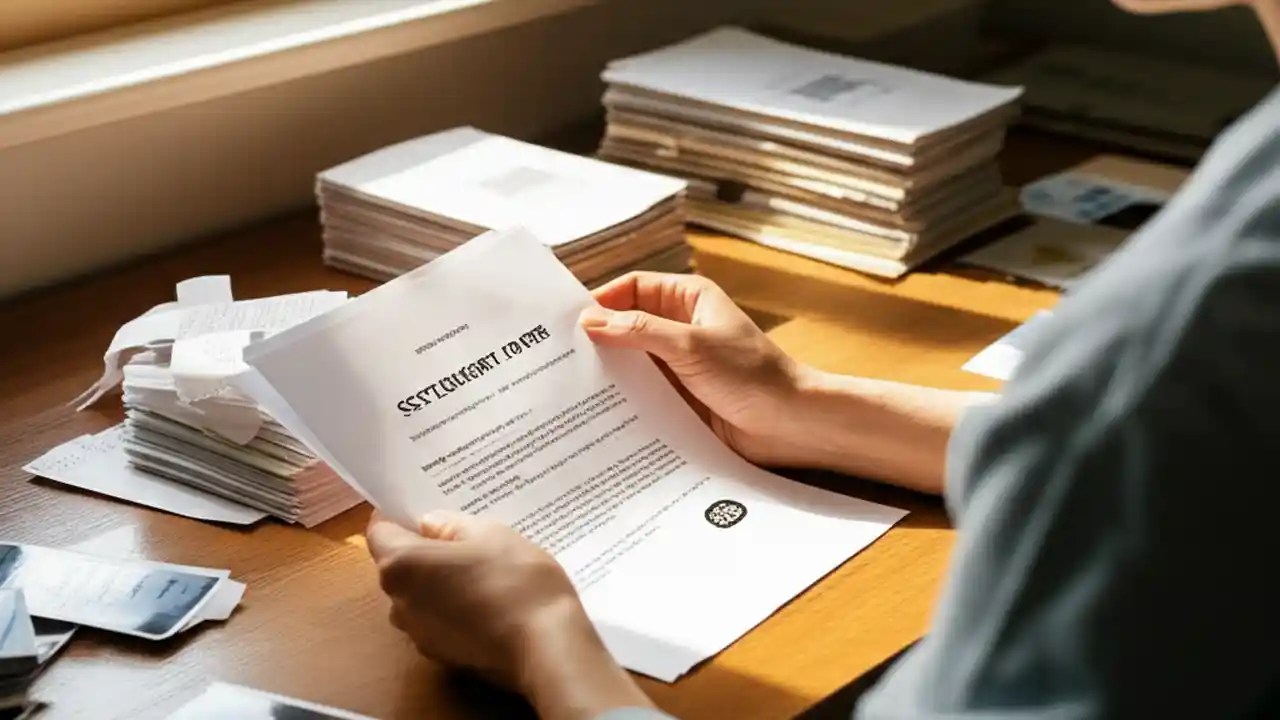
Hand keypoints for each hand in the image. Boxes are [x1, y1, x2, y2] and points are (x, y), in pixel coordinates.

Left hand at [366, 511, 652, 719]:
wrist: (545, 647)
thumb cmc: (514, 580)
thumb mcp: (490, 534)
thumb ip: (451, 526)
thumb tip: (429, 525)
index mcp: (401, 566)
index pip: (379, 531)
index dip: (397, 515)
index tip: (422, 505)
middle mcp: (399, 603)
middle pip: (398, 566)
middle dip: (422, 548)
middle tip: (461, 534)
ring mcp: (419, 635)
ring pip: (419, 594)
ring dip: (439, 580)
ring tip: (480, 567)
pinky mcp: (442, 656)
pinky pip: (439, 619)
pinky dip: (454, 606)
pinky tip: (487, 598)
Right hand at [580, 271, 811, 466]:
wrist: (789, 425)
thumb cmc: (752, 375)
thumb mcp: (690, 346)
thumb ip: (638, 331)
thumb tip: (589, 321)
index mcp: (688, 299)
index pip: (632, 288)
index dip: (601, 300)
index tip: (567, 321)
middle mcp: (680, 327)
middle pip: (626, 325)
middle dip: (597, 339)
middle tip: (557, 356)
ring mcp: (678, 364)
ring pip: (631, 362)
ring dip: (607, 373)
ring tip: (569, 387)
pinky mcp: (679, 398)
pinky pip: (641, 393)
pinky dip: (622, 399)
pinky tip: (597, 412)